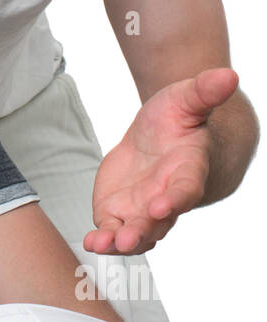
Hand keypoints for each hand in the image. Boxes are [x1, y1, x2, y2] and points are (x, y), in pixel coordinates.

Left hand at [83, 68, 239, 254]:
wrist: (165, 138)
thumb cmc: (181, 120)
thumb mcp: (187, 98)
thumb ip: (205, 90)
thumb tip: (229, 75)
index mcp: (188, 170)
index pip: (186, 189)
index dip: (175, 199)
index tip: (160, 206)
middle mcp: (168, 197)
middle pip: (159, 220)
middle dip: (143, 230)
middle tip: (127, 239)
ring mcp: (145, 209)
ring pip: (137, 233)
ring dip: (121, 242)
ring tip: (103, 246)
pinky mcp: (122, 211)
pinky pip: (114, 230)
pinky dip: (103, 238)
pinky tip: (92, 242)